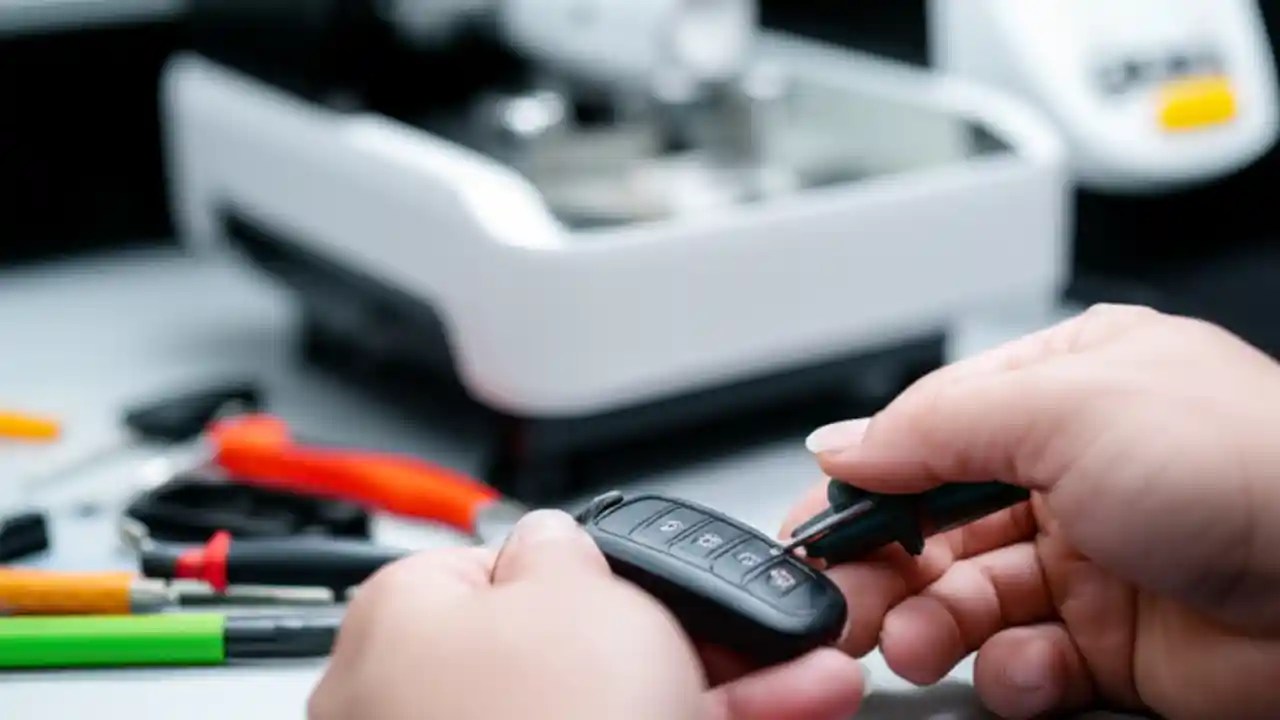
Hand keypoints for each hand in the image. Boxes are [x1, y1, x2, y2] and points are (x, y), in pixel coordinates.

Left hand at [308, 509, 863, 719]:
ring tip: (817, 681)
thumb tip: (557, 539)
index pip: (505, 567)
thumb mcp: (578, 590)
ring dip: (727, 691)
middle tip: (764, 634)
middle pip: (581, 648)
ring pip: (620, 708)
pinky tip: (788, 713)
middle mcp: (431, 702)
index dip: (600, 565)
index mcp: (409, 622)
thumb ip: (568, 551)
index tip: (669, 577)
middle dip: (696, 634)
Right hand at [786, 304, 1279, 718]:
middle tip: (845, 602)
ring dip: (932, 626)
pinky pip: (1025, 660)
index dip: (869, 483)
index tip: (818, 525)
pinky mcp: (1113, 644)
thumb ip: (934, 426)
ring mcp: (1092, 559)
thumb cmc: (1244, 465)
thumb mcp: (1062, 408)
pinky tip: (1023, 667)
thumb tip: (842, 443)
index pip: (930, 434)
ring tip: (918, 643)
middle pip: (938, 524)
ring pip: (969, 599)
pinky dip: (1010, 672)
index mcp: (1062, 390)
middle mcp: (1072, 471)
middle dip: (885, 566)